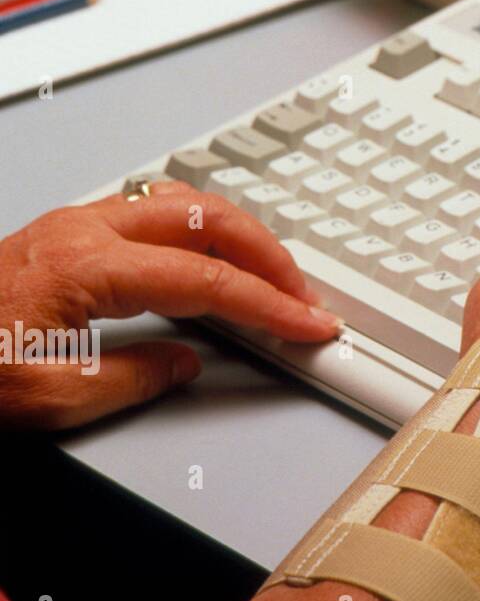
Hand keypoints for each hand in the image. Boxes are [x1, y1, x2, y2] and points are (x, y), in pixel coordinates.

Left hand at [0, 182, 341, 429]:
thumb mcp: (50, 396)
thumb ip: (134, 376)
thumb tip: (186, 361)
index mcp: (87, 266)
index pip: (207, 280)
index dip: (268, 304)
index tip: (307, 324)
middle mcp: (85, 230)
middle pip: (209, 220)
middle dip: (268, 256)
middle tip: (302, 296)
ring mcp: (76, 225)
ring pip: (185, 204)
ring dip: (237, 237)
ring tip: (268, 274)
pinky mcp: (67, 234)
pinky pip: (155, 213)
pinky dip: (201, 232)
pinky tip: (209, 258)